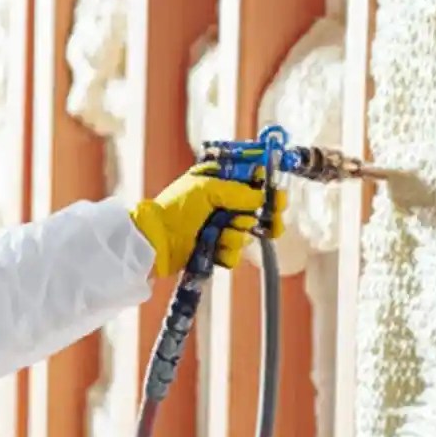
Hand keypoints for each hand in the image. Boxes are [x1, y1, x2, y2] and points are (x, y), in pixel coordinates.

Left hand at [129, 162, 287, 277]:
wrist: (156, 240)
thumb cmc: (176, 207)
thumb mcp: (206, 189)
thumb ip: (237, 191)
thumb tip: (261, 197)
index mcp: (217, 182)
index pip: (251, 183)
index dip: (267, 190)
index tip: (279, 197)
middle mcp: (220, 204)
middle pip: (256, 211)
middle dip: (262, 217)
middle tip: (274, 222)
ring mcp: (218, 227)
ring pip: (246, 234)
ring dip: (235, 235)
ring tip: (219, 233)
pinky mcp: (215, 249)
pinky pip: (234, 254)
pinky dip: (225, 252)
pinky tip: (213, 247)